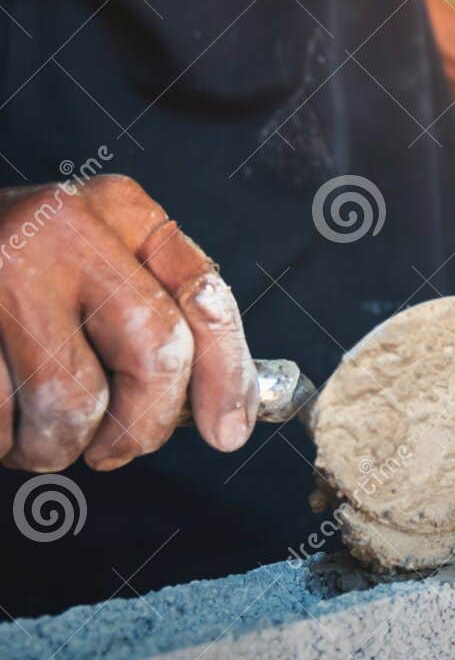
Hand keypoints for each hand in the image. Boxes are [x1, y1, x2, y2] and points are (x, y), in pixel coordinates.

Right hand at [0, 175, 256, 470]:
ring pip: (72, 403)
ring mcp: (1, 269)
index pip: (203, 295)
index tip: (227, 432)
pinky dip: (3, 441)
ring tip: (38, 435)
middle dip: (143, 425)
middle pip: (154, 352)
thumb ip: (154, 321)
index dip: (226, 374)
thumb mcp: (92, 266)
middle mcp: (65, 227)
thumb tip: (225, 415)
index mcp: (119, 209)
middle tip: (117, 449)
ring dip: (58, 446)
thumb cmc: (13, 278)